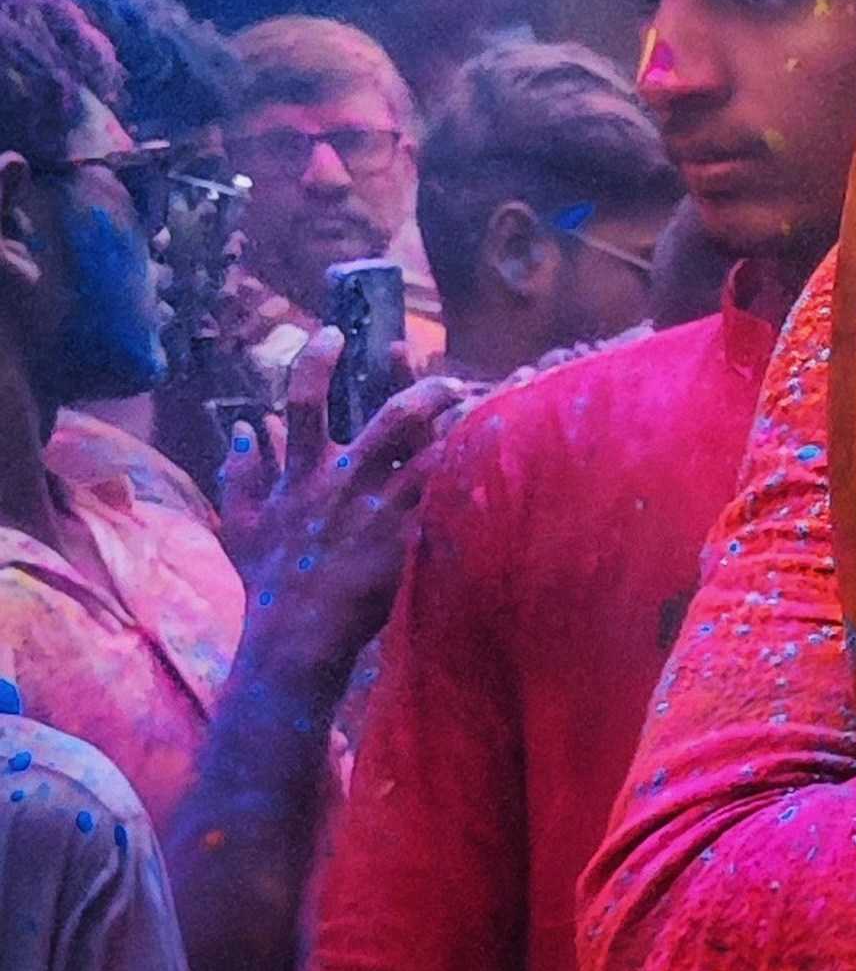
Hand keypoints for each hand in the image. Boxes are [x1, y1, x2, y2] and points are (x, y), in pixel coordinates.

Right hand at [216, 333, 462, 672]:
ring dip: (464, 428)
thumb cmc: (267, 585)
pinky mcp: (408, 542)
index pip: (302, 400)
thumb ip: (240, 471)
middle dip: (424, 388)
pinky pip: (451, 501)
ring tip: (490, 408)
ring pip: (434, 455)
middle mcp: (345, 482)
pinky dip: (475, 477)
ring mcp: (380, 512)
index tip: (332, 332)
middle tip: (447, 378)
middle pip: (393, 417)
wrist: (295, 638)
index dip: (316, 361)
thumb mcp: (240, 523)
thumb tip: (244, 427)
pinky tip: (500, 461)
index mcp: (302, 471)